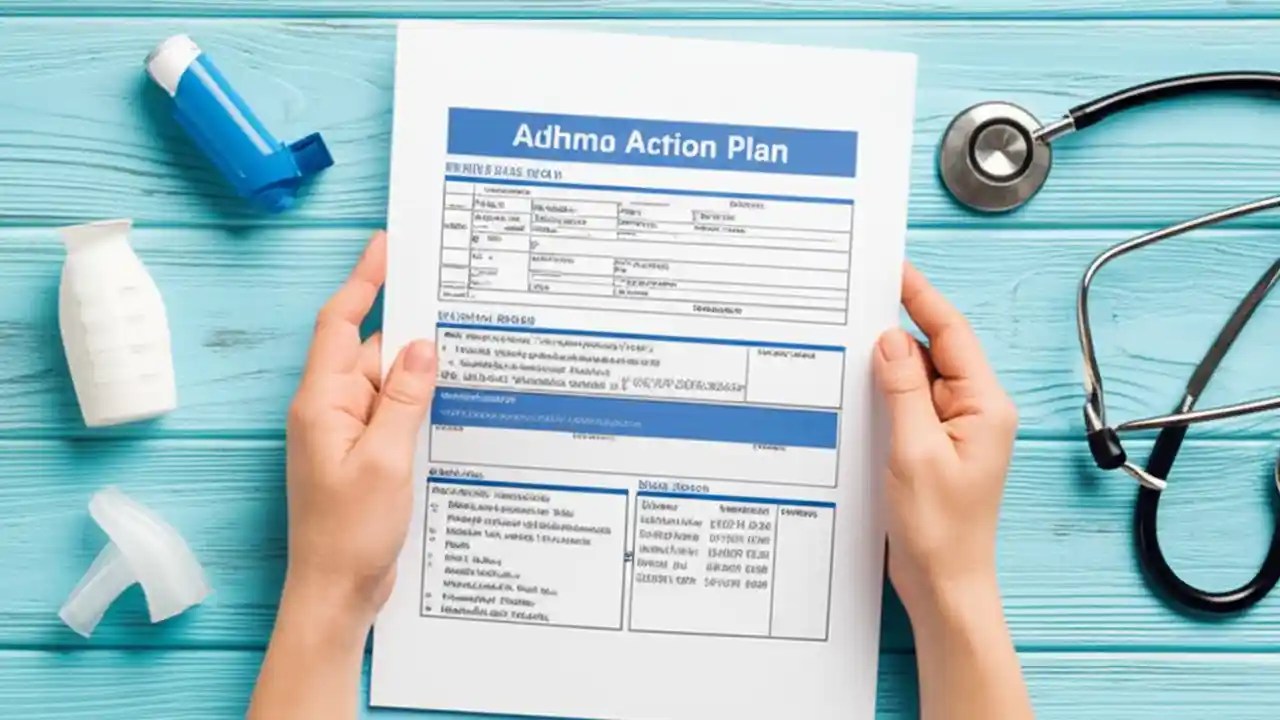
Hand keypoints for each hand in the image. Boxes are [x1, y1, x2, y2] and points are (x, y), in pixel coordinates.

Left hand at [250, 231, 435, 719]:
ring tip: (467, 365)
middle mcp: (330, 411)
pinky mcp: (365, 458)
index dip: (364, 281)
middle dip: (411, 335)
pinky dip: (419, 408)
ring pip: (389, 385)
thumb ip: (403, 397)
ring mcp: (348, 435)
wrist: (337, 593)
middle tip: (458, 312)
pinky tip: (452, 410)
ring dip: (420, 378)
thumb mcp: (385, 459)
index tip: (386, 245)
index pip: (339, 324)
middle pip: (372, 353)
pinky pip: (394, 416)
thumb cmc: (349, 534)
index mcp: (322, 402)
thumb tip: (420, 345)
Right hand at [873, 263, 1017, 618]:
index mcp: (984, 405)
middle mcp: (975, 411)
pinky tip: (856, 390)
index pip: (951, 333)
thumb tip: (889, 338)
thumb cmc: (939, 530)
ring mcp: (954, 430)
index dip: (921, 297)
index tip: (892, 268)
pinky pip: (908, 405)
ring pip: (918, 378)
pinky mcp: (934, 448)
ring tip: (846, 342)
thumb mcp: (914, 451)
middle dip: (896, 325)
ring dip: (886, 363)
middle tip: (854, 301)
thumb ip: (903, 389)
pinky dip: (884, 394)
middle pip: (934, 350)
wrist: (943, 586)